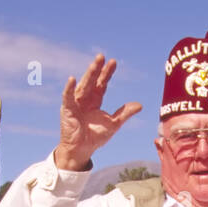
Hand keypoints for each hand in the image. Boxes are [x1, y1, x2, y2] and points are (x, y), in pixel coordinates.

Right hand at [55, 54, 140, 170]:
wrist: (82, 150)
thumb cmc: (95, 136)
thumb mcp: (113, 124)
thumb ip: (124, 113)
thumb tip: (139, 105)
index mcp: (96, 99)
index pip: (102, 83)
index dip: (107, 73)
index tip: (113, 62)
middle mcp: (86, 98)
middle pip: (92, 80)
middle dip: (97, 69)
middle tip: (102, 56)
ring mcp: (76, 102)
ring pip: (82, 85)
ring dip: (88, 74)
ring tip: (94, 64)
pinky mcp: (67, 110)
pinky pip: (67, 97)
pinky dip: (69, 89)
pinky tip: (72, 79)